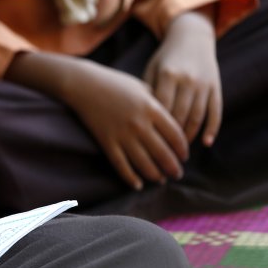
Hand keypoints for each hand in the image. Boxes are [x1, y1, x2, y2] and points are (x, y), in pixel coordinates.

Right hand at [64, 59, 188, 189]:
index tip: (184, 156)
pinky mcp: (106, 141)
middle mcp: (139, 124)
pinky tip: (138, 184)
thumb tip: (172, 120)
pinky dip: (130, 178)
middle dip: (173, 168)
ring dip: (156, 176)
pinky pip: (121, 165)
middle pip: (164, 154)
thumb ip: (158, 103)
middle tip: (177, 174)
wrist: (83, 84)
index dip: (183, 150)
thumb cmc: (114, 83)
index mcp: (151, 109)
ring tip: (161, 179)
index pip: (176, 136)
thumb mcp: (142, 87)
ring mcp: (122, 134)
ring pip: (145, 164)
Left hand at [144, 11, 222, 146]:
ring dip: (190, 135)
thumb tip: (140, 119)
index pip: (162, 108)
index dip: (156, 127)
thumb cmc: (165, 58)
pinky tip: (205, 142)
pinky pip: (216, 112)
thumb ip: (147, 90)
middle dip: (172, 136)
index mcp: (168, 74)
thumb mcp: (152, 69)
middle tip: (165, 152)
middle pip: (180, 115)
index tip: (148, 142)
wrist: (191, 38)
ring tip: (181, 150)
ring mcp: (204, 84)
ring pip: (197, 116)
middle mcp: (187, 80)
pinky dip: (212, 128)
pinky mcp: (216, 87)